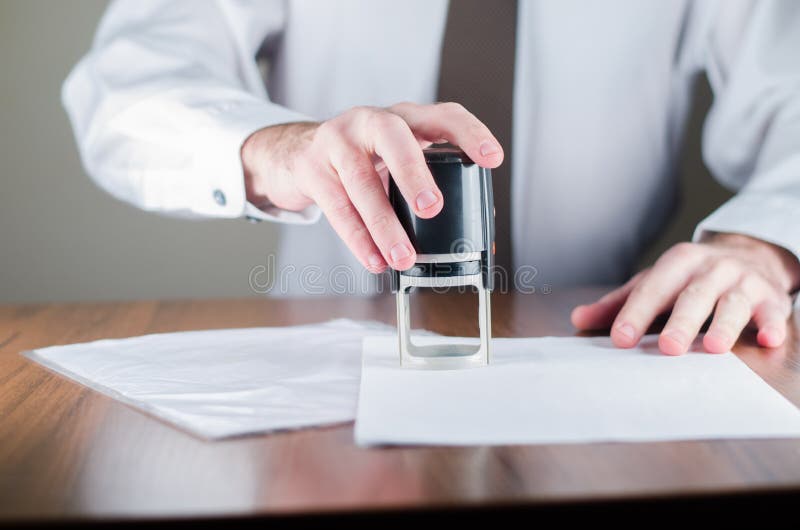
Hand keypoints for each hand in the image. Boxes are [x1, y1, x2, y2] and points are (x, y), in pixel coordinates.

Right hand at [241, 103, 502, 272]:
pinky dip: (358, 238)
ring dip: (384, 224)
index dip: (470, 134)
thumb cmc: (360, 160)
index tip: (492, 159)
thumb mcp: (395, 161)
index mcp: (404, 118)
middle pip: (395, 138)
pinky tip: (374, 260)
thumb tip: (478, 235)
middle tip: (432, 208)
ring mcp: (337, 141)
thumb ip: (429, 183)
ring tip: (404, 257)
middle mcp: (371, 121)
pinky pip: (336, 206)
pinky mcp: (312, 167)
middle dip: (414, 173)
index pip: (443, 115)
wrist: (295, 155)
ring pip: (361, 181)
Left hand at [572, 234, 799, 354]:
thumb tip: (577, 318)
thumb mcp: (655, 282)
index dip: (635, 314)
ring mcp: (743, 281)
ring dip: (724, 325)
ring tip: (713, 348)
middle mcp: (711, 269)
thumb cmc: (690, 277)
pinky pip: (773, 311)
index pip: (652, 289)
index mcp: (677, 263)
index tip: (620, 339)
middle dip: (680, 322)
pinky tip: (769, 339)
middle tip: (667, 347)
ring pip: (733, 303)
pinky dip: (772, 324)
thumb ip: (620, 303)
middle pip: (694, 296)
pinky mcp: (770, 298)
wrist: (749, 254)